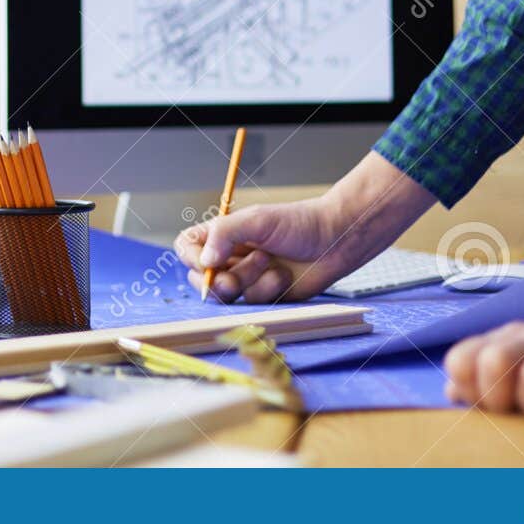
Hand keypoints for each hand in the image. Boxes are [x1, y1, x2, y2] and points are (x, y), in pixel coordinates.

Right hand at [174, 201, 345, 302]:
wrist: (335, 241)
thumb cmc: (298, 223)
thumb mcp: (257, 220)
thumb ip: (224, 234)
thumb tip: (205, 261)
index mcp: (222, 234)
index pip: (188, 248)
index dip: (192, 259)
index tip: (207, 263)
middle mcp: (230, 256)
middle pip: (201, 279)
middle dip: (217, 282)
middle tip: (232, 280)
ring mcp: (247, 277)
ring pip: (227, 294)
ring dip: (247, 280)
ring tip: (269, 262)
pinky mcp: (264, 295)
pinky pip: (252, 302)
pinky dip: (266, 289)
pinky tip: (283, 276)